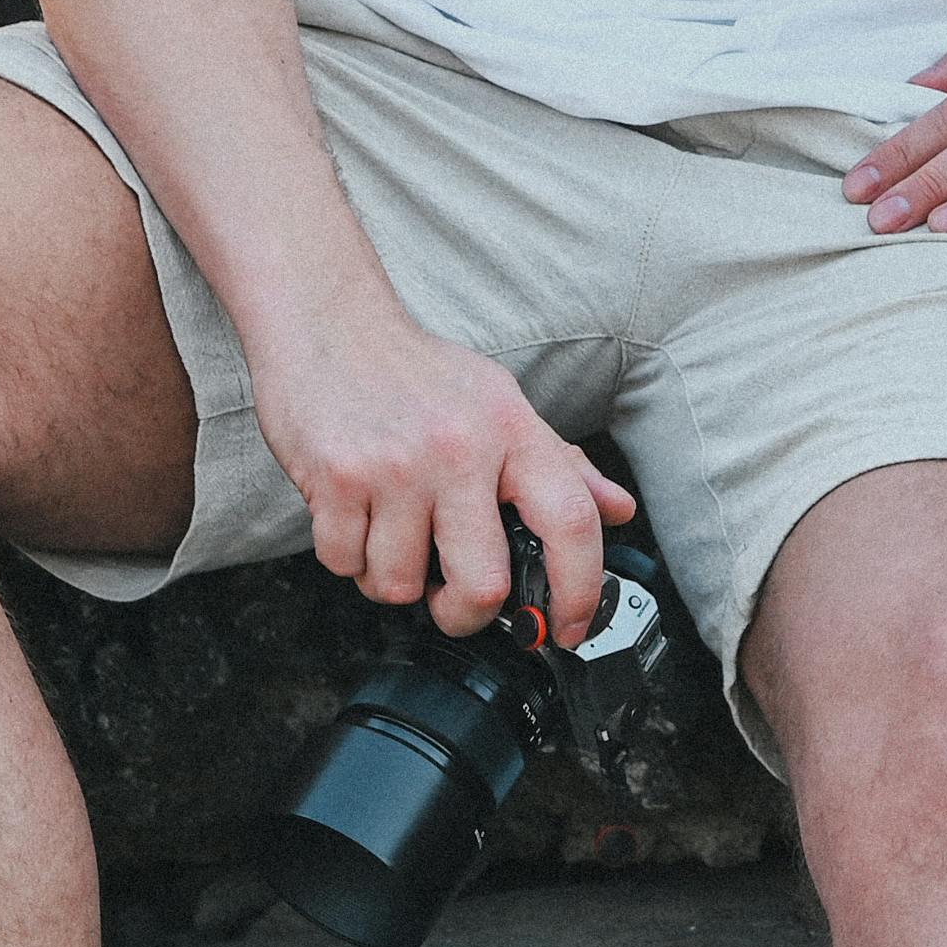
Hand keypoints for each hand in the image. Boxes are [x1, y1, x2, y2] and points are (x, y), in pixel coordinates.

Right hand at [247, 306, 632, 642]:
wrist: (329, 318)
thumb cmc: (416, 370)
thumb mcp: (498, 401)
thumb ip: (558, 462)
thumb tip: (618, 509)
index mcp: (511, 429)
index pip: (570, 522)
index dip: (580, 590)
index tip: (571, 627)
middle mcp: (460, 448)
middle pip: (482, 584)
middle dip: (464, 614)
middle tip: (451, 600)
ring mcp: (397, 465)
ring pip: (400, 585)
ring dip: (391, 579)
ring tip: (390, 534)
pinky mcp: (339, 478)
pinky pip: (344, 563)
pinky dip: (346, 556)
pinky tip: (354, 516)